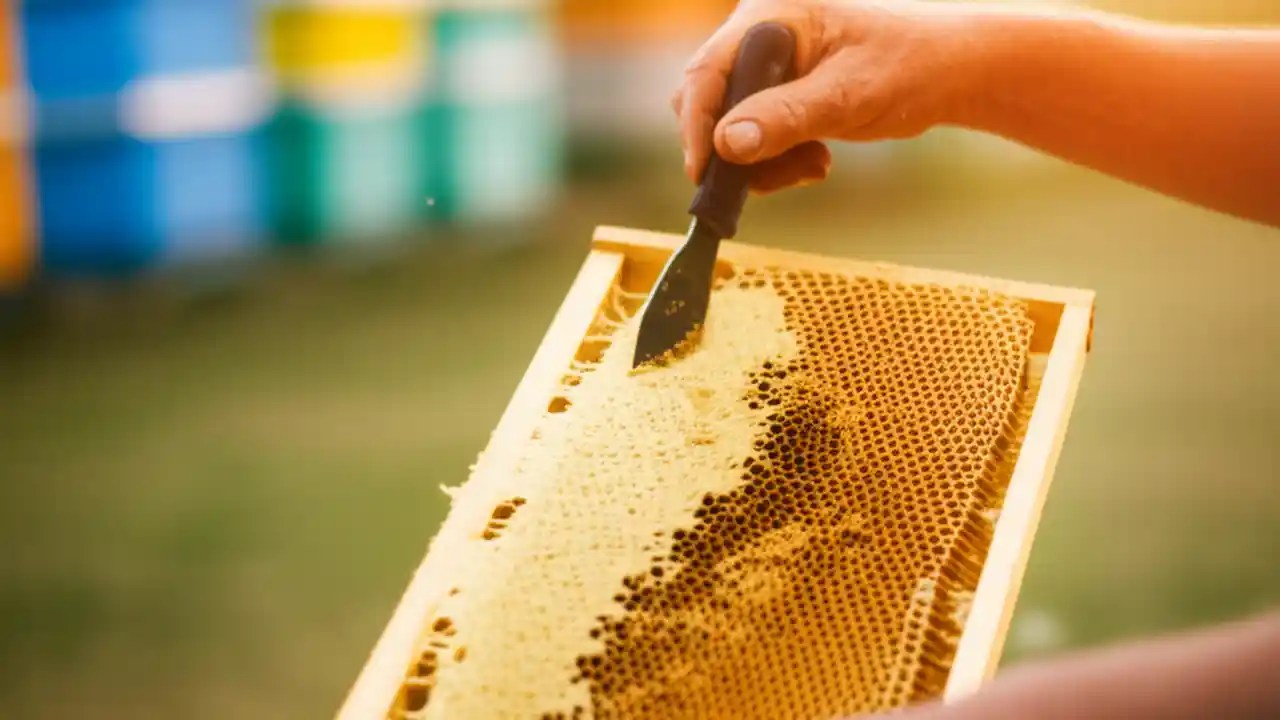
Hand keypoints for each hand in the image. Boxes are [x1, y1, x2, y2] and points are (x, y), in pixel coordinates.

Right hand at [674, 0, 978, 192]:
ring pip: (728, 125)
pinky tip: (816, 158)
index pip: (707, 71)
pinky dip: (776, 158)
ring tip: (813, 165)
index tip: (706, 173)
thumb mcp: (848, 95)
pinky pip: (751, 134)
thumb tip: (727, 144)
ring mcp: (766, 65)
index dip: (699, 125)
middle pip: (708, 99)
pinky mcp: (775, 91)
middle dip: (735, 147)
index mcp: (770, 14)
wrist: (946, 73)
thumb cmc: (908, 67)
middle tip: (779, 172)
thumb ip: (786, 117)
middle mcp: (758, 34)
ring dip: (762, 159)